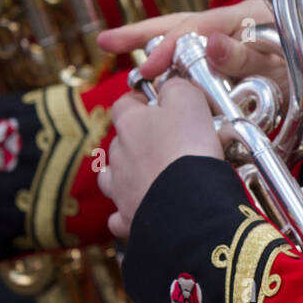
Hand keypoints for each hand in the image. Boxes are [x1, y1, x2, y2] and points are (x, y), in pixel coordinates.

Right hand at [98, 0, 283, 86]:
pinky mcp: (233, 58)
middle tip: (106, 40)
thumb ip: (247, 56)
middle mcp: (237, 23)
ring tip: (116, 45)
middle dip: (143, 32)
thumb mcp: (283, 64)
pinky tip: (153, 70)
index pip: (200, 26)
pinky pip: (197, 56)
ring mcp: (234, 39)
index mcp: (250, 17)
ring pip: (186, 36)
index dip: (172, 46)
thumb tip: (208, 43)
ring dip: (152, 44)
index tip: (151, 66)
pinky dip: (172, 61)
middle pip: (183, 23)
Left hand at [98, 78, 223, 239]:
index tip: (156, 102)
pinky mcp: (128, 217)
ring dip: (128, 174)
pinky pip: (121, 214)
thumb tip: (168, 85)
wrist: (188, 203)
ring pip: (113, 177)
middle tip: (170, 142)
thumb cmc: (188, 147)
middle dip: (139, 140)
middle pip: (121, 141)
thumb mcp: (188, 98)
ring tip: (152, 175)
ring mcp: (119, 188)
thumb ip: (174, 86)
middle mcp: (118, 155)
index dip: (140, 100)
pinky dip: (130, 210)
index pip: (124, 103)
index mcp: (129, 123)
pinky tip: (144, 208)